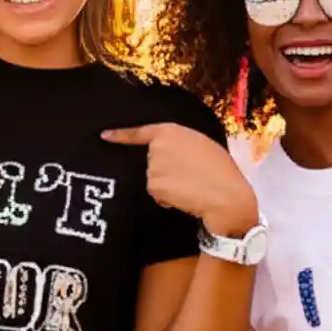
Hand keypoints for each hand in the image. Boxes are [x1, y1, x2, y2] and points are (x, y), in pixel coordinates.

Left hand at [102, 123, 257, 235]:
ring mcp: (154, 165)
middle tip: (191, 176)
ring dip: (167, 186)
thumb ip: (182, 145)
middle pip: (151, 162)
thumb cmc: (223, 172)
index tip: (104, 136)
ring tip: (191, 186)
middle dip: (165, 171)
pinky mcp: (153, 185)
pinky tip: (185, 197)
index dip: (121, 135)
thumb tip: (170, 156)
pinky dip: (168, 199)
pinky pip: (157, 195)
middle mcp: (158, 146)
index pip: (141, 132)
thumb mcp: (204, 146)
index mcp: (172, 131)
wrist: (227, 197)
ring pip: (154, 180)